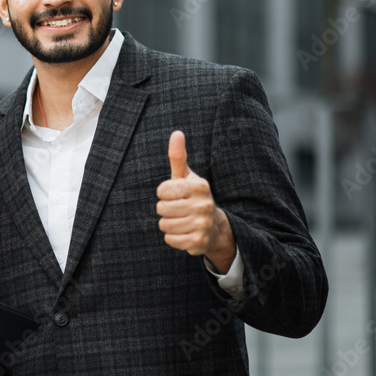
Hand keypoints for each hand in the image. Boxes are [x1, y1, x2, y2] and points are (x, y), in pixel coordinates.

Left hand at [156, 131, 235, 271]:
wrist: (214, 226)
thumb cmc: (193, 197)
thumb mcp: (186, 177)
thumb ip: (178, 157)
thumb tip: (176, 133)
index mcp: (199, 186)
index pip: (162, 190)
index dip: (164, 194)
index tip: (175, 195)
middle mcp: (204, 204)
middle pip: (161, 208)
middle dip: (165, 210)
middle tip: (178, 209)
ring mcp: (203, 224)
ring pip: (164, 225)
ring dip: (168, 224)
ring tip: (181, 220)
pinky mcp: (199, 242)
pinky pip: (170, 240)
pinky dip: (172, 238)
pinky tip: (184, 232)